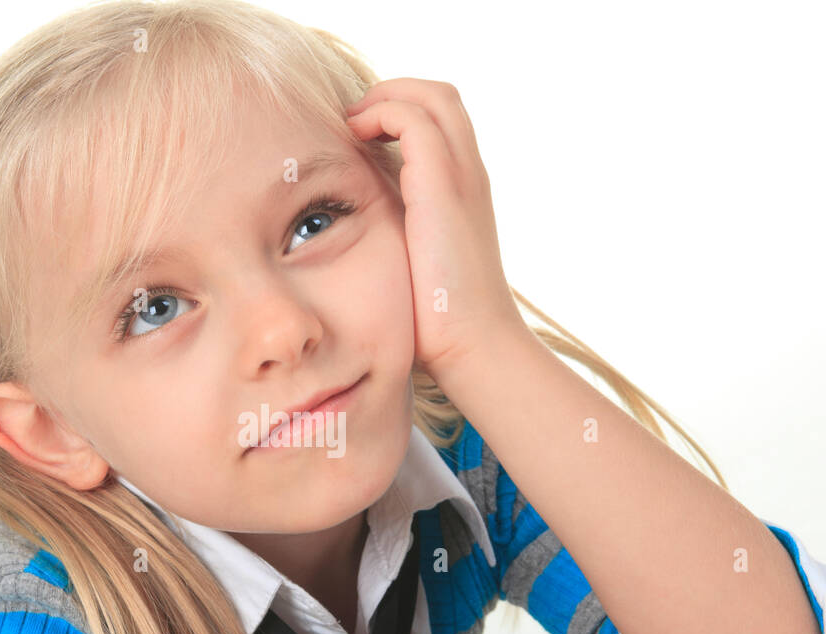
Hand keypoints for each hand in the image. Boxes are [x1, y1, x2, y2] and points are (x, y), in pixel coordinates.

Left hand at [345, 78, 524, 379]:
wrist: (475, 347)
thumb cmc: (440, 326)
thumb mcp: (416, 271)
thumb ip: (398, 244)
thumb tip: (357, 251)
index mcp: (464, 193)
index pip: (441, 123)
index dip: (400, 114)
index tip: (360, 138)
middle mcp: (469, 176)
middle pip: (440, 97)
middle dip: (392, 94)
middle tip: (353, 123)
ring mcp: (460, 178)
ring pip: (431, 96)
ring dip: (384, 97)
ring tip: (351, 124)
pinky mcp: (442, 187)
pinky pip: (412, 119)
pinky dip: (380, 113)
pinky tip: (353, 139)